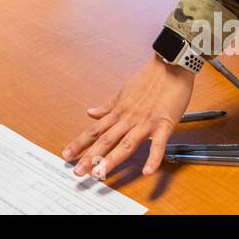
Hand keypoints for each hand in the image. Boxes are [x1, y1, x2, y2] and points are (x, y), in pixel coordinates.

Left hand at [62, 57, 194, 176]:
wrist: (171, 64)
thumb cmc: (149, 78)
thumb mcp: (123, 91)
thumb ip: (108, 106)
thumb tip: (90, 112)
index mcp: (119, 111)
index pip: (95, 130)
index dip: (80, 143)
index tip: (67, 154)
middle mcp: (128, 118)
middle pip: (106, 140)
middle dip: (90, 157)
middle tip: (77, 172)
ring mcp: (146, 121)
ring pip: (126, 143)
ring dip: (112, 159)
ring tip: (100, 174)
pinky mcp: (164, 123)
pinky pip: (159, 144)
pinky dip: (153, 158)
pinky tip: (148, 171)